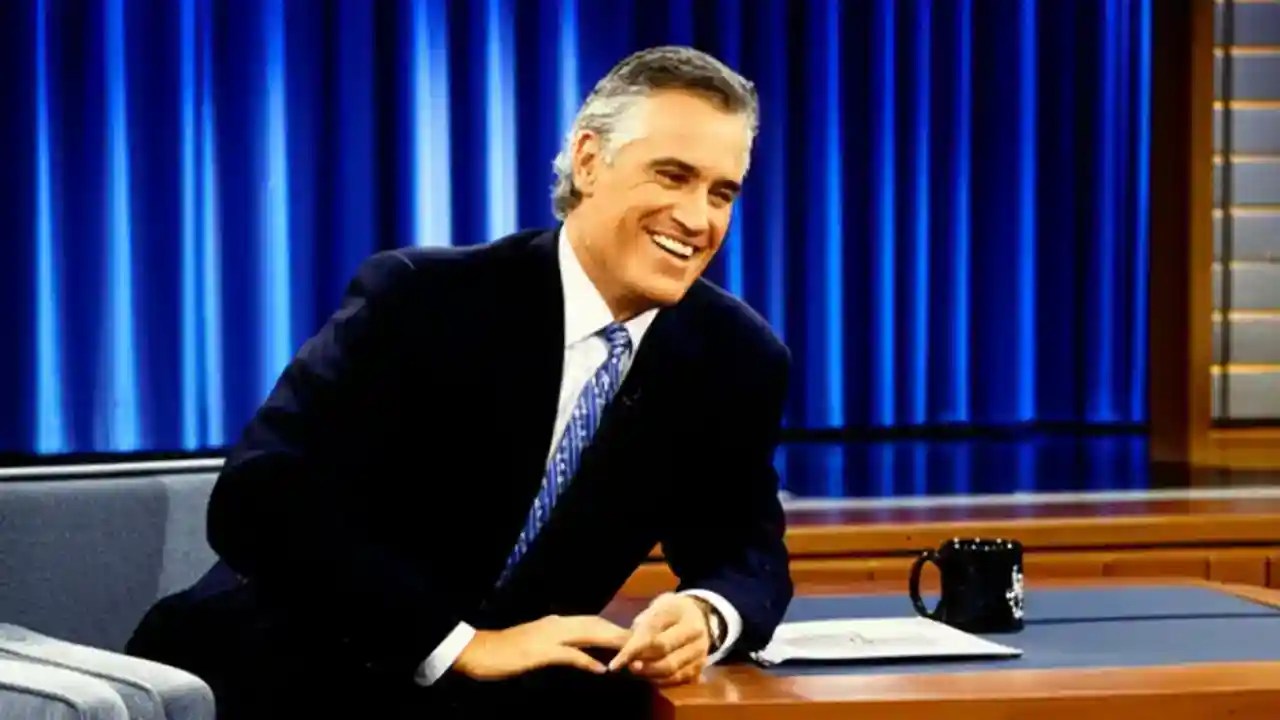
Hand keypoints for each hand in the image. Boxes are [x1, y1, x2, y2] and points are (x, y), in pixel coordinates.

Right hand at [453, 615, 631, 680]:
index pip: (593, 622)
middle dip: (619, 633)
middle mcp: (557, 625)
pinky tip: (601, 669)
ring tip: (631, 652)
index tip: (633, 638)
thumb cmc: (507, 651)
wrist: (478, 651)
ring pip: (589, 634)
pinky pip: (570, 655)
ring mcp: (549, 637)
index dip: (614, 629)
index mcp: (557, 623)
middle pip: (597, 624)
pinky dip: (587, 661)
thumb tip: (584, 655)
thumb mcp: (538, 646)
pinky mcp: (541, 652)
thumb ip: (561, 647)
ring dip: (611, 643)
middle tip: (642, 644)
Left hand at [608, 593, 710, 685]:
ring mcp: (700, 648)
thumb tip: (626, 648)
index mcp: (678, 610)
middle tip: (628, 667)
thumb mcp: (655, 608)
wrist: (701, 615)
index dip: (631, 649)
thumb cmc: (670, 611)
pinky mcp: (702, 665)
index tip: (614, 664)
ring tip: (636, 672)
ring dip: (650, 674)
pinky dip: (661, 680)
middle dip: (642, 662)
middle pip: (664, 651)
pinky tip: (650, 677)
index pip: (651, 630)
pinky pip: (679, 678)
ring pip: (672, 668)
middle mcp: (694, 629)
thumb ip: (641, 626)